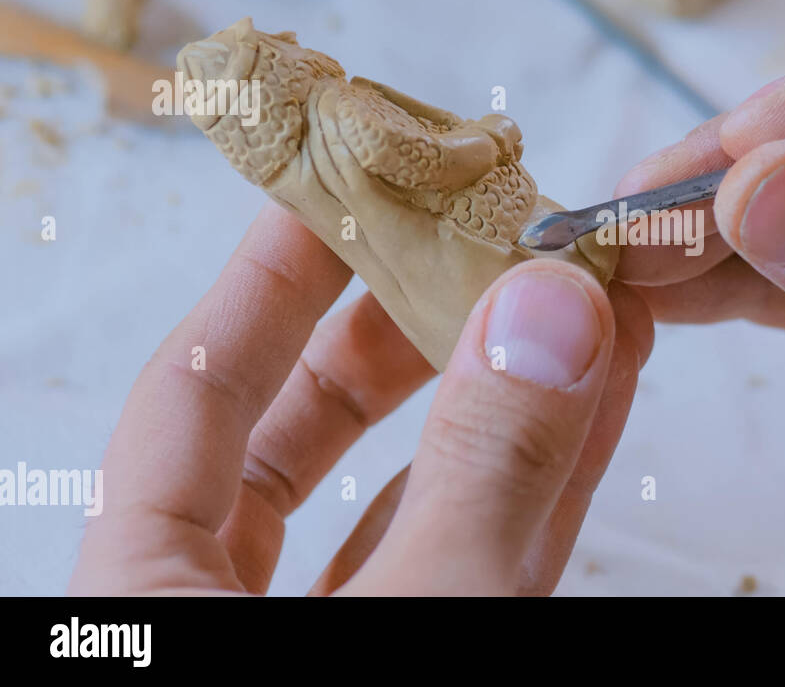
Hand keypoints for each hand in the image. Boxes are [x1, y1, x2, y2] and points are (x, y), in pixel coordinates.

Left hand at [68, 203, 651, 595]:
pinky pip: (485, 554)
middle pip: (303, 435)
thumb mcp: (413, 619)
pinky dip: (545, 481)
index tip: (340, 181)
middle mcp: (232, 612)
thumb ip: (476, 477)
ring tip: (576, 300)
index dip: (267, 276)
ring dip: (506, 395)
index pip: (193, 393)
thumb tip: (546, 310)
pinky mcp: (434, 654)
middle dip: (404, 328)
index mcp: (148, 593)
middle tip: (478, 238)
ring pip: (416, 496)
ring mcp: (347, 636)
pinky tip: (599, 401)